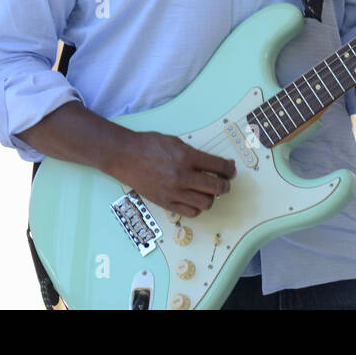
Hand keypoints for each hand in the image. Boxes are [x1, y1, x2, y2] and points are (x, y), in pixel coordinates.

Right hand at [113, 131, 236, 217]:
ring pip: (206, 203)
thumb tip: (217, 164)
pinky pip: (190, 212)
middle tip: (224, 183)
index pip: (218, 166)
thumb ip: (196, 154)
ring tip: (207, 191)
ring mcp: (173, 192)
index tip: (230, 170)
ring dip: (211, 197)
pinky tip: (194, 199)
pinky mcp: (165, 203)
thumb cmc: (149, 145)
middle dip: (225, 185)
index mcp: (186, 157)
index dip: (229, 169)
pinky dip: (197, 207)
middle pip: (216, 187)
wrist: (125, 156)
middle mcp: (182, 176)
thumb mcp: (176, 142)